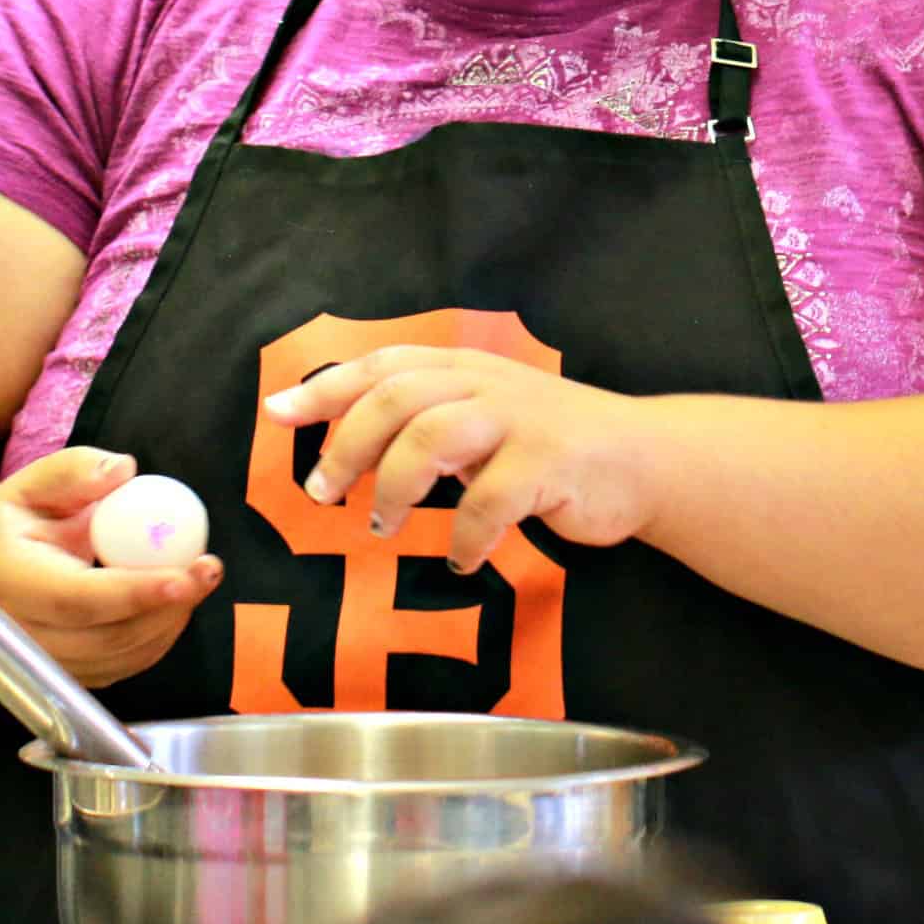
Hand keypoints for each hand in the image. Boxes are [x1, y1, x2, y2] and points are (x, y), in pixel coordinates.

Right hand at [0, 447, 222, 687]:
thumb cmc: (22, 517)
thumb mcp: (37, 480)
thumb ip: (78, 469)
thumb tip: (123, 471)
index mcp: (6, 578)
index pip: (75, 598)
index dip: (133, 593)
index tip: (184, 576)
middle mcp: (17, 632)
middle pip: (105, 638)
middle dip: (168, 608)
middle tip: (209, 569)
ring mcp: (40, 663)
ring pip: (120, 657)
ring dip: (170, 621)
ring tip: (199, 575)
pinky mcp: (67, 675)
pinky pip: (123, 665)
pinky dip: (158, 635)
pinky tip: (175, 598)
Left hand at [262, 346, 652, 573]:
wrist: (645, 457)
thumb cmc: (554, 444)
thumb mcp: (489, 415)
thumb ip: (433, 420)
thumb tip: (350, 443)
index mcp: (465, 369)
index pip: (384, 366)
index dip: (327, 387)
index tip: (277, 413)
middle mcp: (486, 384)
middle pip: (396, 399)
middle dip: (347, 446)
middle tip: (323, 492)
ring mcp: (518, 421)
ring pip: (432, 438)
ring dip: (395, 486)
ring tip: (382, 525)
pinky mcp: (548, 463)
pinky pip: (488, 501)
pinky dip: (464, 535)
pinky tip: (460, 557)